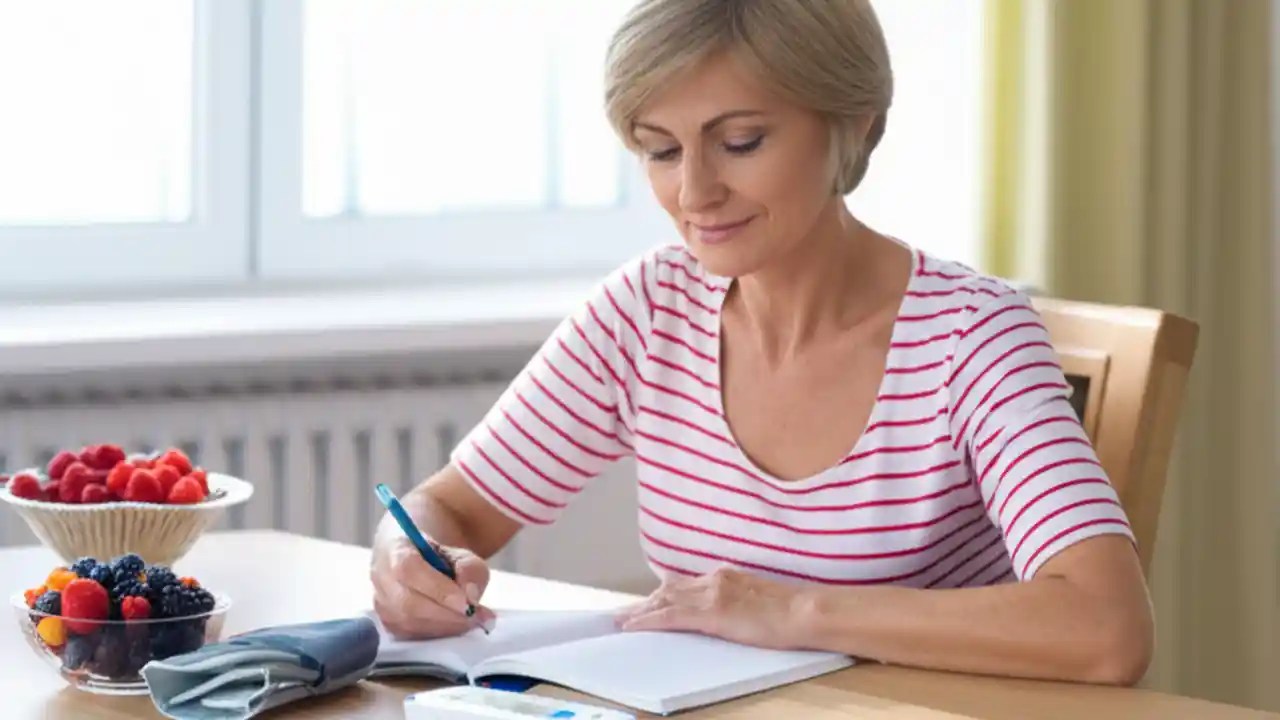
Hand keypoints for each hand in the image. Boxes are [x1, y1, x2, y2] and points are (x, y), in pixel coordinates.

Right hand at [371, 533, 496, 638]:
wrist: (417, 561)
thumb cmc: (438, 556)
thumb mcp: (461, 553)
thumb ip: (470, 569)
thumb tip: (470, 596)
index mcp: (394, 546)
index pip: (409, 568)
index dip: (438, 589)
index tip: (466, 603)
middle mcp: (380, 574)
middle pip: (407, 601)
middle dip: (446, 614)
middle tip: (476, 617)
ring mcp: (380, 601)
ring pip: (408, 622)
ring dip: (444, 626)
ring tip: (472, 621)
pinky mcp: (387, 622)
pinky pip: (410, 635)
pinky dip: (437, 633)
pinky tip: (456, 626)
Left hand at [616, 566, 809, 649]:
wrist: (803, 611)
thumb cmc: (791, 611)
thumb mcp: (757, 599)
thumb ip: (736, 600)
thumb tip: (725, 612)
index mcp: (726, 577)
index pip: (686, 585)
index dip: (663, 594)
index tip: (648, 601)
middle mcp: (714, 580)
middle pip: (670, 591)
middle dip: (646, 602)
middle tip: (624, 612)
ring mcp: (711, 594)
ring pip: (665, 601)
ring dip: (641, 611)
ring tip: (621, 620)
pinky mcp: (711, 612)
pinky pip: (670, 616)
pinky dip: (649, 621)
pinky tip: (634, 626)